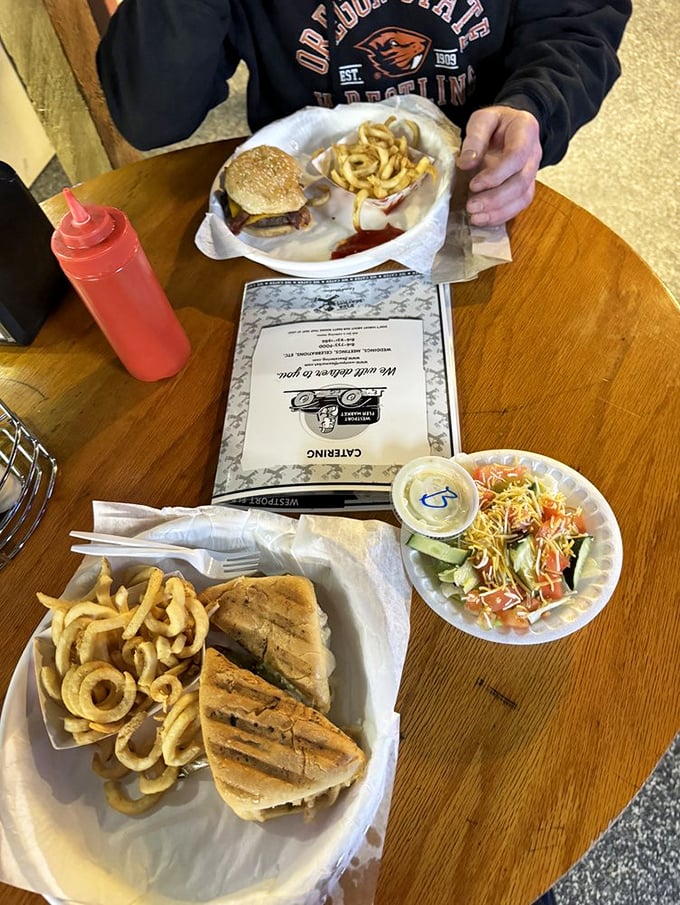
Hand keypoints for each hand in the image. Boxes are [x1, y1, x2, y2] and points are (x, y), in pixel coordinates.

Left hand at [457, 106, 541, 226]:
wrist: (510, 127)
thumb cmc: (495, 123)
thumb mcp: (483, 119)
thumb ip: (475, 138)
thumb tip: (465, 163)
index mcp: (526, 131)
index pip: (516, 157)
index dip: (496, 175)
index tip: (473, 185)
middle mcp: (534, 153)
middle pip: (521, 181)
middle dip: (495, 198)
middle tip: (471, 207)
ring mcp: (533, 172)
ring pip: (523, 197)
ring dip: (499, 211)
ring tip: (475, 218)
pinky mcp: (526, 186)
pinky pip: (520, 204)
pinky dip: (502, 215)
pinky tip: (484, 220)